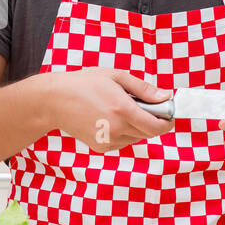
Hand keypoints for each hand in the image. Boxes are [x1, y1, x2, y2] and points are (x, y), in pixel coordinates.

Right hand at [42, 68, 172, 152]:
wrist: (54, 101)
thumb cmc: (84, 84)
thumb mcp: (116, 77)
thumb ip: (144, 88)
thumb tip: (165, 96)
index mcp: (122, 109)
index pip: (157, 126)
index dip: (168, 122)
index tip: (169, 114)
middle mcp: (116, 128)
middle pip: (149, 133)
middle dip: (152, 121)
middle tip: (143, 106)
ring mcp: (108, 140)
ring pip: (136, 138)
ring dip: (137, 126)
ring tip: (120, 109)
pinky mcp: (101, 147)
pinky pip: (123, 142)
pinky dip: (124, 132)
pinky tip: (109, 118)